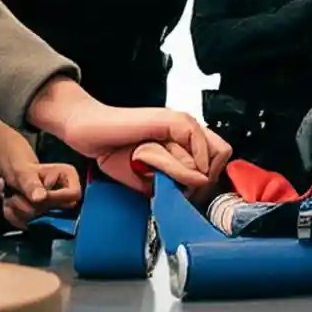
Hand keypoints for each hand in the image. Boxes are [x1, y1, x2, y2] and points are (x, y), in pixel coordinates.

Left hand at [0, 162, 81, 229]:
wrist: (14, 178)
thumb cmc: (22, 171)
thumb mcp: (24, 174)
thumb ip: (32, 185)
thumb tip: (40, 198)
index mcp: (69, 177)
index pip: (74, 194)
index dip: (56, 198)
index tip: (37, 196)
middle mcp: (67, 195)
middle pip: (59, 212)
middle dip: (32, 206)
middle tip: (15, 196)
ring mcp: (57, 210)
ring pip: (43, 221)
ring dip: (21, 212)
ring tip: (12, 198)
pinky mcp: (44, 221)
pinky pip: (31, 226)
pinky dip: (17, 218)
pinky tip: (12, 207)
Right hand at [27, 78, 231, 193]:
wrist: (91, 134)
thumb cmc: (116, 152)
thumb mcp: (151, 178)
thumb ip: (174, 185)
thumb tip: (196, 191)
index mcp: (186, 141)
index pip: (220, 160)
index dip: (207, 180)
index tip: (184, 191)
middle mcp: (189, 129)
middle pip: (220, 159)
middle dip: (199, 181)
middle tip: (172, 185)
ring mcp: (183, 123)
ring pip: (207, 159)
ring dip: (184, 174)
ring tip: (155, 170)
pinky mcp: (173, 120)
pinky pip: (195, 149)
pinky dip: (180, 164)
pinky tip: (155, 163)